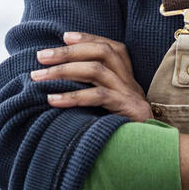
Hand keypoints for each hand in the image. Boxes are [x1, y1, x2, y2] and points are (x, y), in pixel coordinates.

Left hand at [30, 32, 152, 122]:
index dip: (89, 38)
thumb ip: (94, 91)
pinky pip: (98, 96)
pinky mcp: (127, 109)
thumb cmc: (123, 129)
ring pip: (97, 70)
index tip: (64, 37)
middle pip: (102, 53)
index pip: (110, 47)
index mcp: (127, 77)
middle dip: (68, 52)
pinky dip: (73, 96)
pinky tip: (52, 100)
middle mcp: (130, 81)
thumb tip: (59, 79)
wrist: (150, 152)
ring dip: (64, 71)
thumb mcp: (110, 106)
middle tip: (40, 56)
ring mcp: (129, 94)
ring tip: (38, 77)